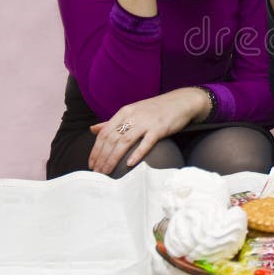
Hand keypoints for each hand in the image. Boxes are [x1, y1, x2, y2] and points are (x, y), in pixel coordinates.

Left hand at [88, 88, 209, 174]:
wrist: (181, 102)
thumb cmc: (156, 109)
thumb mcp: (133, 111)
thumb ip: (113, 122)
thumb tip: (93, 129)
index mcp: (124, 112)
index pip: (104, 133)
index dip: (96, 150)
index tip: (92, 164)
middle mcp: (132, 116)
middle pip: (112, 139)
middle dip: (102, 157)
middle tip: (98, 172)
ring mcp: (146, 122)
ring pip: (124, 142)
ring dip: (113, 158)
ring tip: (107, 171)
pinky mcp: (159, 128)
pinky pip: (146, 143)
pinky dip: (137, 153)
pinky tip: (130, 164)